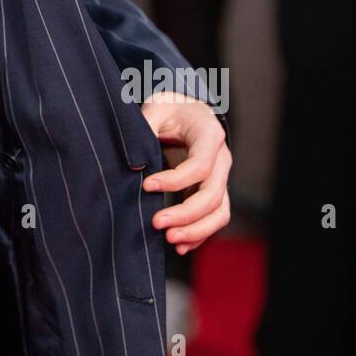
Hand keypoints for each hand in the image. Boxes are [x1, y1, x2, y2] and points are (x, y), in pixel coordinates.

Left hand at [139, 93, 231, 252]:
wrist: (184, 110)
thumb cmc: (168, 110)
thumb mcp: (154, 110)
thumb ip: (145, 130)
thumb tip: (134, 166)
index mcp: (209, 134)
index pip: (201, 165)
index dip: (176, 180)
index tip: (146, 185)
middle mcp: (222, 158)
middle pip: (213, 194)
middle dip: (186, 214)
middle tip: (157, 223)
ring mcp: (220, 177)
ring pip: (219, 212)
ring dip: (196, 230)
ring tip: (169, 239)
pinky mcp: (213, 192)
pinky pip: (214, 218)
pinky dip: (199, 234)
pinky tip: (180, 246)